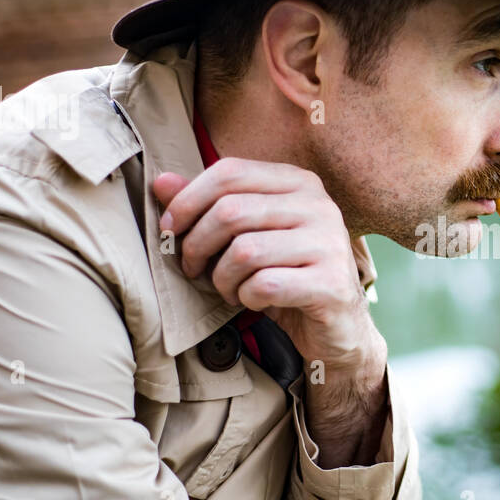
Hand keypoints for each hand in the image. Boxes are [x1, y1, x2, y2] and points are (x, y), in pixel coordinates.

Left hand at [152, 158, 380, 375]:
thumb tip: (162, 182)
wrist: (336, 327)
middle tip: (194, 269)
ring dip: (223, 278)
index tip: (169, 229)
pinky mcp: (331, 283)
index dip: (188, 199)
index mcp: (299, 183)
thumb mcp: (246, 236)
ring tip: (229, 289)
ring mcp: (329, 244)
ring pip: (245, 251)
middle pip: (231, 211)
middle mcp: (320, 206)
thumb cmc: (286, 275)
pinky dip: (246, 298)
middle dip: (198, 245)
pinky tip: (254, 302)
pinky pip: (264, 285)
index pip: (231, 171)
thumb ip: (208, 206)